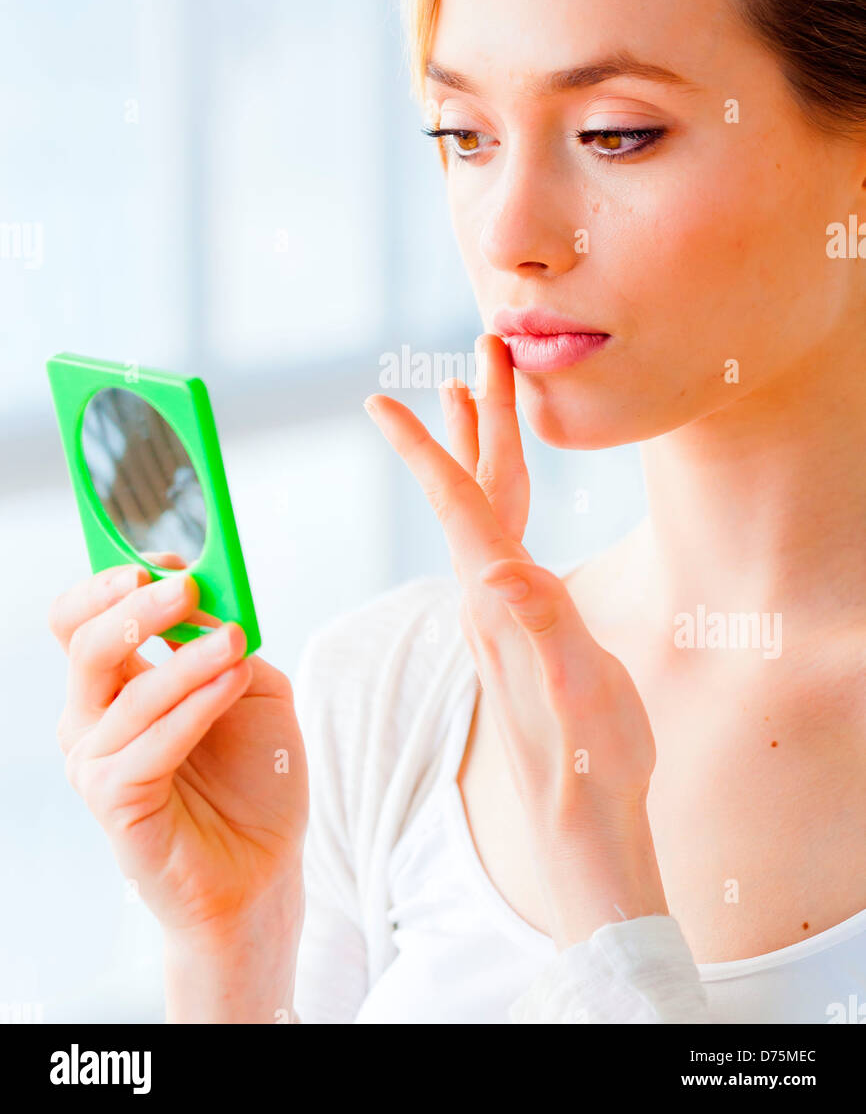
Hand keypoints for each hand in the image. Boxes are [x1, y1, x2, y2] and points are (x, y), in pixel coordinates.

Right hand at [49, 559, 307, 950]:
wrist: (266, 863)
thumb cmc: (252, 774)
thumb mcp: (251, 683)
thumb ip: (224, 635)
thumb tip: (203, 585)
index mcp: (116, 683)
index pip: (82, 618)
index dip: (112, 581)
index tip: (167, 559)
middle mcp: (94, 718)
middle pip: (86, 644)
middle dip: (136, 607)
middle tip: (186, 586)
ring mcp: (98, 763)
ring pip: (126, 692)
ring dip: (186, 658)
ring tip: (236, 639)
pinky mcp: (116, 804)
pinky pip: (149, 746)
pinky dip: (194, 706)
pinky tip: (233, 679)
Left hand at [364, 334, 667, 946]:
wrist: (583, 823)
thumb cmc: (590, 765)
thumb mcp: (577, 693)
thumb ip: (543, 631)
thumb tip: (501, 571)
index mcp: (498, 601)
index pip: (457, 507)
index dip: (423, 449)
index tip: (379, 402)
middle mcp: (491, 599)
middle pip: (476, 490)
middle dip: (473, 417)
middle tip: (479, 350)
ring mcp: (504, 612)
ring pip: (487, 510)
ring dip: (483, 448)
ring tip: (471, 396)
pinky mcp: (522, 627)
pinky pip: (504, 538)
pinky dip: (500, 494)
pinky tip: (500, 492)